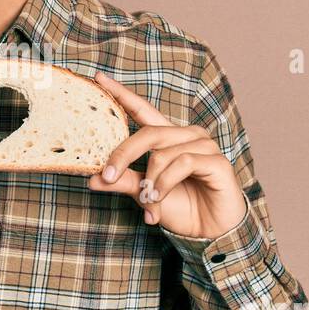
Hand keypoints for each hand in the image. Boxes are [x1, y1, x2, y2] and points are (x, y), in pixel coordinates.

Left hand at [87, 71, 247, 239]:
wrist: (209, 232)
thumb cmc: (181, 208)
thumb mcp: (145, 194)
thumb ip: (123, 182)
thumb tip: (92, 178)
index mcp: (168, 138)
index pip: (142, 110)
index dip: (121, 94)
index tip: (99, 78)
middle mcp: (187, 136)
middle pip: (148, 133)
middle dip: (123, 154)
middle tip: (107, 176)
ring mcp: (204, 146)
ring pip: (163, 153)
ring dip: (150, 182)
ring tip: (147, 202)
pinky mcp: (216, 161)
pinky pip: (183, 163)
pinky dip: (165, 184)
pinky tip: (159, 199)